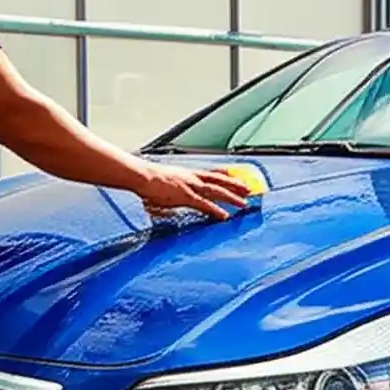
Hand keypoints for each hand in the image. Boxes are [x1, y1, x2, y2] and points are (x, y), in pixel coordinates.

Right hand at [133, 164, 251, 219]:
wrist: (140, 175)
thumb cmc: (146, 179)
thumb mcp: (163, 180)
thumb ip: (170, 188)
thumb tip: (166, 197)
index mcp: (187, 173)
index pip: (211, 173)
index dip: (225, 175)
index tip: (236, 175)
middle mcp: (192, 177)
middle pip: (219, 181)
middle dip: (235, 185)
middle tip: (249, 190)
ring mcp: (190, 186)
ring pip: (217, 192)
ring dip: (232, 198)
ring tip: (244, 203)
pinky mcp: (186, 196)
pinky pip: (205, 205)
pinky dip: (216, 210)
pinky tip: (225, 216)